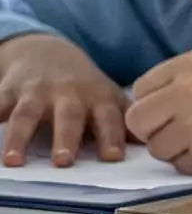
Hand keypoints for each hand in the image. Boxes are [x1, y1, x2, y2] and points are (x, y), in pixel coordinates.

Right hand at [0, 34, 128, 165]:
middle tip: (64, 162)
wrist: (46, 52)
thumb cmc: (84, 87)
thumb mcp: (108, 98)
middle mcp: (68, 94)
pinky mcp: (8, 91)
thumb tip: (154, 147)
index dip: (112, 136)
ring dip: (19, 137)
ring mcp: (36, 92)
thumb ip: (125, 123)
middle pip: (69, 116)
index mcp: (98, 98)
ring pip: (27, 114)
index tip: (113, 157)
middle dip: (66, 137)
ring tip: (13, 162)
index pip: (109, 118)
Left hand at [127, 51, 191, 174]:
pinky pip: (178, 165)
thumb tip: (145, 106)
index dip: (155, 104)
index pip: (140, 90)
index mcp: (191, 63)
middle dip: (157, 130)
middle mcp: (187, 89)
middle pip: (138, 120)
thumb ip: (181, 81)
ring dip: (177, 149)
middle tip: (186, 130)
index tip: (177, 110)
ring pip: (156, 147)